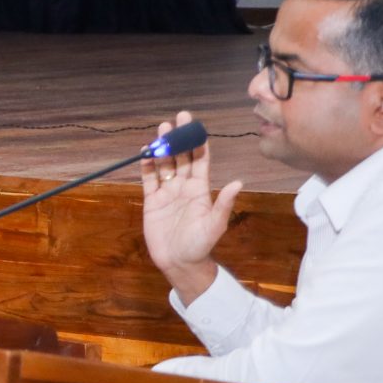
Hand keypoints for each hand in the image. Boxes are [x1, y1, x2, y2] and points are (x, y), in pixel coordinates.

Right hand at [139, 111, 240, 303]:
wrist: (180, 262)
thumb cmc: (201, 244)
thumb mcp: (215, 224)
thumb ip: (223, 203)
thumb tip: (237, 183)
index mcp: (200, 189)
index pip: (199, 160)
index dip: (198, 142)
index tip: (195, 126)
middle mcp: (184, 186)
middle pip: (181, 157)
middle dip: (179, 138)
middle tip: (176, 120)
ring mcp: (167, 192)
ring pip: (164, 164)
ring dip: (162, 147)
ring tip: (161, 130)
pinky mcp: (151, 201)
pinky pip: (148, 179)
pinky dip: (146, 166)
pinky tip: (145, 152)